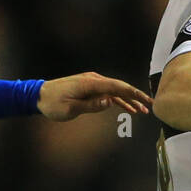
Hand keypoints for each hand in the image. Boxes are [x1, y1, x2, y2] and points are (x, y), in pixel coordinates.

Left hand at [36, 72, 150, 120]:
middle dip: (136, 96)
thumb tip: (109, 102)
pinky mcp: (90, 88)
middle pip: (120, 87)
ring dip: (129, 100)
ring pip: (115, 91)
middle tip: (150, 106)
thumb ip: (91, 105)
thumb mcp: (71, 109)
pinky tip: (128, 108)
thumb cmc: (53, 103)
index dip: (134, 93)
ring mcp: (92, 83)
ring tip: (142, 111)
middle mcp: (93, 80)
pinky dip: (118, 101)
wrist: (39, 95)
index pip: (117, 87)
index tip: (146, 100)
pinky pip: (108, 94)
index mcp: (90, 83)